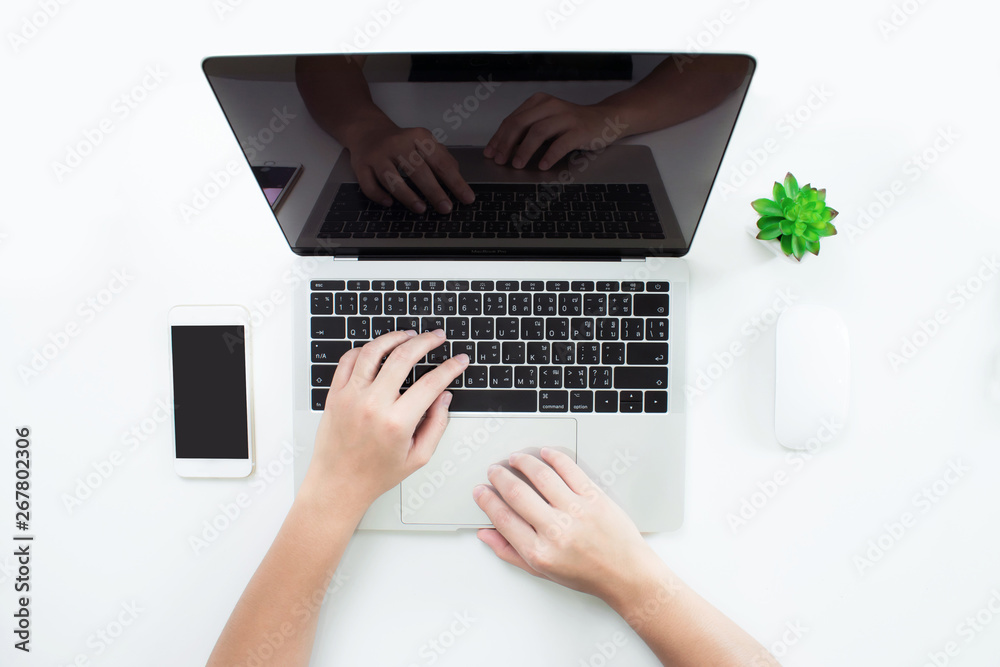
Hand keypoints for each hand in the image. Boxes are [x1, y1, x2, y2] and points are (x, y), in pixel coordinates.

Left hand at [302, 330, 469, 516]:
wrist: (338, 484)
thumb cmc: (375, 474)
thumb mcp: (418, 457)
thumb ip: (436, 425)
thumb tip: (444, 397)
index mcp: (396, 422)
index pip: (431, 383)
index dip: (450, 368)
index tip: (458, 361)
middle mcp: (372, 405)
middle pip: (403, 357)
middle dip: (426, 342)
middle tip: (437, 337)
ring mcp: (351, 397)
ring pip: (373, 351)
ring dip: (395, 338)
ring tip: (409, 335)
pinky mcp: (335, 395)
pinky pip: (349, 360)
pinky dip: (365, 349)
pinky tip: (378, 349)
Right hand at [344, 118, 474, 212]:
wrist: (367, 130)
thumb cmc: (401, 141)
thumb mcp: (424, 141)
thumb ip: (442, 157)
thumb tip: (457, 178)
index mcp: (418, 136)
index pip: (440, 161)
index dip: (455, 181)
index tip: (466, 198)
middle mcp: (397, 143)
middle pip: (417, 170)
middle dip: (434, 191)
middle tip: (446, 208)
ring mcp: (378, 154)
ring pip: (391, 178)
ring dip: (407, 196)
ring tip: (421, 209)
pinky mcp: (361, 165)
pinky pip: (369, 185)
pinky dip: (379, 196)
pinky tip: (390, 203)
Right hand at [473, 448, 661, 603]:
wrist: (626, 574)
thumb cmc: (587, 574)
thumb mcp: (542, 571)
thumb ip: (510, 552)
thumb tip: (487, 534)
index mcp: (540, 552)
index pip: (504, 519)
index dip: (487, 501)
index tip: (481, 491)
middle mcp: (557, 530)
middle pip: (517, 494)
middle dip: (500, 477)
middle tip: (495, 470)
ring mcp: (577, 511)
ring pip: (542, 476)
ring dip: (524, 462)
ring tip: (516, 458)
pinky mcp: (595, 498)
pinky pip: (570, 470)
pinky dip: (554, 457)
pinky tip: (545, 454)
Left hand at [484, 94, 620, 170]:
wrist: (604, 120)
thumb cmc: (572, 124)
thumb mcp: (546, 122)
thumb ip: (527, 130)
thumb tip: (503, 149)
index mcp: (539, 102)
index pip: (512, 119)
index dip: (499, 137)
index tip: (490, 153)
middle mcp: (551, 106)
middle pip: (521, 124)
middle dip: (507, 144)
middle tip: (500, 160)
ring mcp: (566, 117)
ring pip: (538, 132)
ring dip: (524, 150)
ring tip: (517, 164)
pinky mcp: (579, 130)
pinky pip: (561, 144)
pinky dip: (549, 155)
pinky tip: (542, 165)